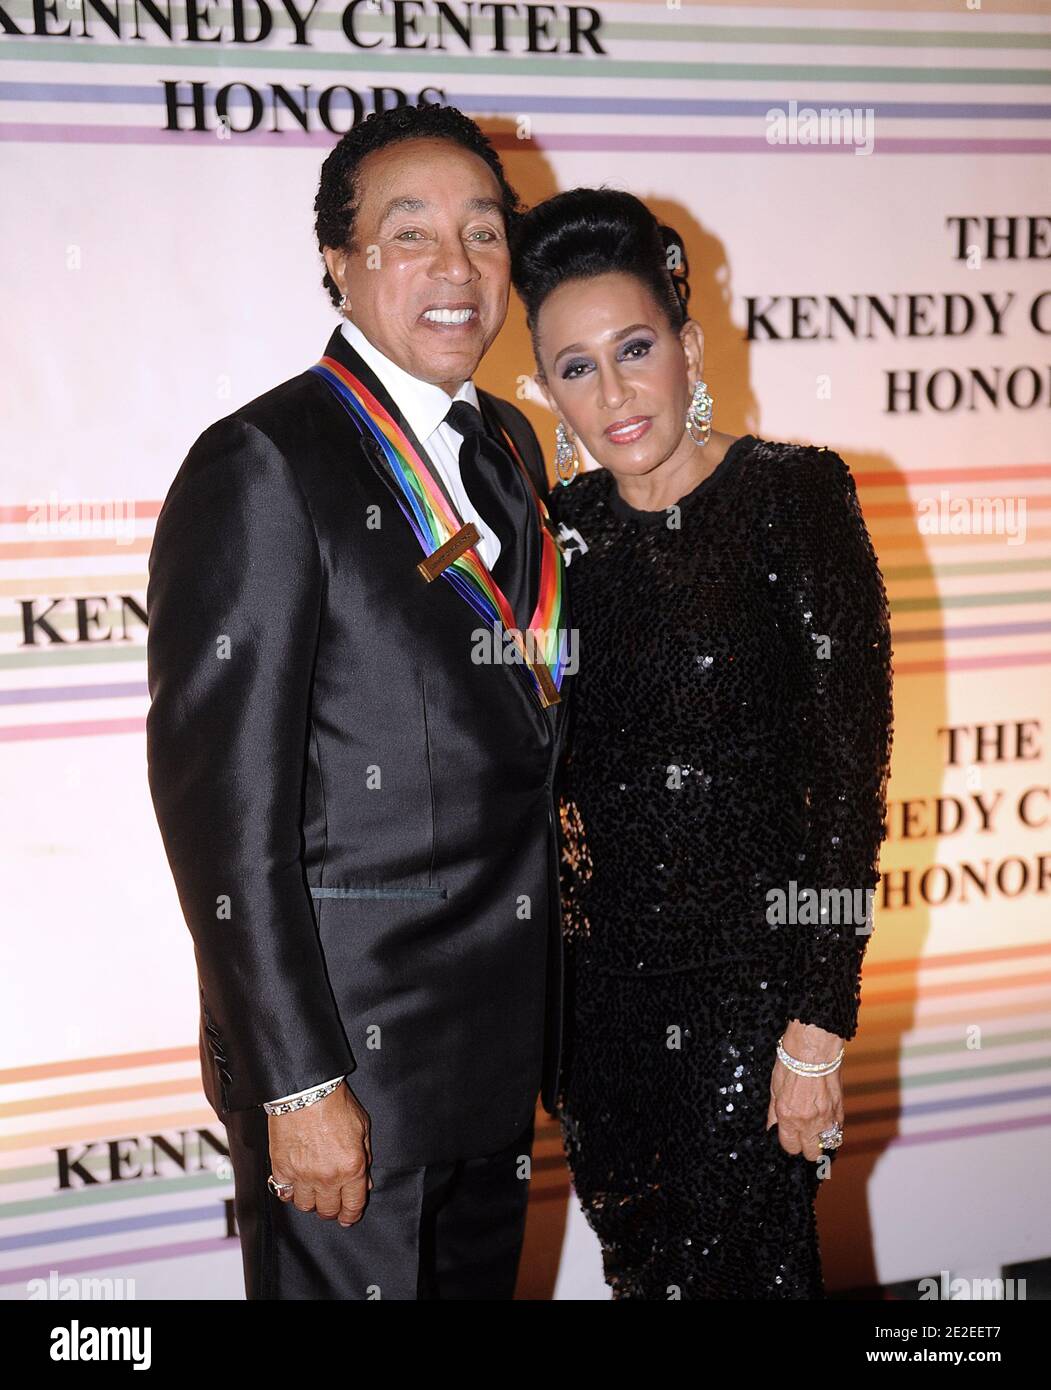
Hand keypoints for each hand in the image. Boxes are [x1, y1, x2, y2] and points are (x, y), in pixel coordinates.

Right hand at [267, 1081, 372, 1226]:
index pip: (353, 1205)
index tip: (348, 1218)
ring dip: (311, 1202)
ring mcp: (303, 1176)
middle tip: (331, 1204)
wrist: (305, 1091)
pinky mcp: (282, 1170)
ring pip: (305, 1206)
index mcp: (352, 1168)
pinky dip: (290, 1192)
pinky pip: (284, 1194)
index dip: (351, 1216)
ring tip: (313, 1191)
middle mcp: (328, 1177)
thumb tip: (365, 1182)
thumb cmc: (335, 1104)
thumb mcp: (362, 1127)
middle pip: (328, 1210)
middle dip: (332, 1210)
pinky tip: (295, 1184)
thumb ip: (365, 1157)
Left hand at [766, 1020, 843, 1161]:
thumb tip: (771, 1128)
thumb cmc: (790, 1063)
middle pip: (811, 1153)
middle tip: (803, 1137)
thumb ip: (773, 1113)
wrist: (813, 1048)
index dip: (789, 1144)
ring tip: (816, 1131)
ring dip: (822, 1140)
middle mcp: (808, 1121)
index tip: (789, 1137)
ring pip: (827, 1144)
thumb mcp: (774, 1088)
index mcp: (789, 1117)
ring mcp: (827, 1118)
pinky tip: (826, 1121)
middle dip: (807, 1148)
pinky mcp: (840, 1110)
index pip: (790, 1147)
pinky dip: (833, 1129)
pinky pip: (838, 1130)